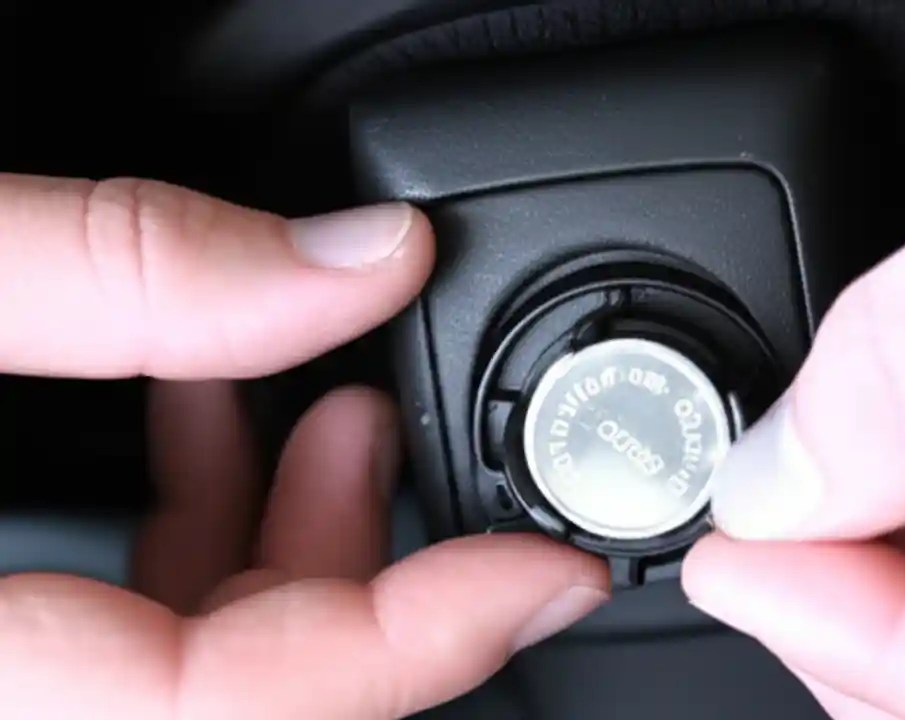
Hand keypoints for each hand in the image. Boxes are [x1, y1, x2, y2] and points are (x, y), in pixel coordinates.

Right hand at [0, 175, 608, 718]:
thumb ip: (133, 272)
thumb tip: (354, 255)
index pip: (268, 702)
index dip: (438, 637)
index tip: (551, 571)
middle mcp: (10, 692)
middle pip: (259, 682)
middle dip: (358, 549)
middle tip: (389, 424)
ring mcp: (12, 662)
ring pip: (196, 650)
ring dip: (277, 515)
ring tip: (312, 397)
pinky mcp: (1, 622)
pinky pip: (122, 612)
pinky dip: (191, 509)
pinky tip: (194, 401)